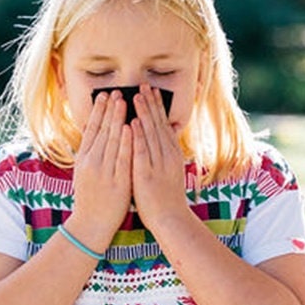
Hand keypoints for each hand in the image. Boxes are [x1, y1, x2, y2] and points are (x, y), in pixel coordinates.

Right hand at [67, 90, 132, 250]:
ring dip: (118, 119)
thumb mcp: (86, 173)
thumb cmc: (91, 198)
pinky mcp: (117, 182)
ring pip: (112, 140)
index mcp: (83, 159)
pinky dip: (126, 142)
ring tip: (124, 101)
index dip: (99, 111)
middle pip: (101, 131)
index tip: (105, 96)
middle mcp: (91, 162)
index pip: (92, 130)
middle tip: (116, 91)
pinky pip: (123, 158)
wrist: (91, 225)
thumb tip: (96, 134)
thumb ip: (92, 154)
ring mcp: (104, 172)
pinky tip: (130, 127)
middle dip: (110, 110)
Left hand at [131, 85, 190, 233]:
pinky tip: (132, 123)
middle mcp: (167, 156)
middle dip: (150, 104)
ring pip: (150, 134)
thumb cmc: (167, 198)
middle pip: (158, 125)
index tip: (152, 92)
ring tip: (137, 96)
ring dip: (143, 114)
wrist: (170, 219)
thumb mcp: (169, 172)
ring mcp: (158, 164)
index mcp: (172, 154)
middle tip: (144, 85)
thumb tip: (161, 141)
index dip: (158, 107)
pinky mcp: (147, 174)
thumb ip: (164, 155)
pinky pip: (141, 151)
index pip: (164, 125)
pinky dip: (137, 136)